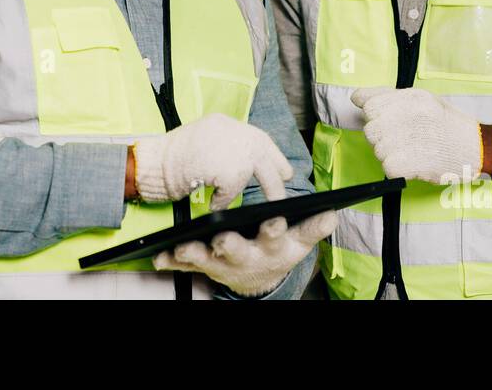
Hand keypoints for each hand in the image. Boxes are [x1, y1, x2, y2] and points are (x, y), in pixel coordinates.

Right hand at [132, 113, 291, 209]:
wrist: (151, 163)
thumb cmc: (168, 159)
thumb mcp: (201, 142)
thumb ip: (222, 147)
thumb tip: (245, 163)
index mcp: (223, 123)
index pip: (256, 136)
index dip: (271, 154)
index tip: (283, 169)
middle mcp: (229, 130)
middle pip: (263, 149)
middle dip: (276, 171)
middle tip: (284, 187)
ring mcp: (229, 146)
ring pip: (256, 169)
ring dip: (262, 187)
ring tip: (261, 202)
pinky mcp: (226, 167)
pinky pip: (233, 188)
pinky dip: (225, 198)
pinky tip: (213, 202)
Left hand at [153, 211, 335, 296]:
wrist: (260, 276)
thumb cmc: (279, 250)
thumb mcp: (299, 242)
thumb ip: (313, 228)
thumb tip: (332, 214)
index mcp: (270, 246)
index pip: (274, 235)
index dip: (274, 229)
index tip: (274, 220)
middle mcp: (245, 255)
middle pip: (237, 250)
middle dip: (229, 244)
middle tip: (223, 237)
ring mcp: (222, 262)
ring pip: (206, 258)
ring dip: (194, 253)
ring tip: (183, 246)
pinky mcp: (204, 265)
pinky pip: (184, 265)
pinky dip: (172, 261)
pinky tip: (159, 257)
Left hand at [351, 87, 482, 183]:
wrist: (476, 147)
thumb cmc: (446, 124)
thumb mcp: (422, 99)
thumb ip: (388, 96)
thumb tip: (356, 97)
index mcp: (409, 98)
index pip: (368, 105)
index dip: (375, 115)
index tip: (387, 120)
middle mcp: (407, 116)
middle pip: (370, 130)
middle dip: (382, 137)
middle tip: (403, 139)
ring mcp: (408, 141)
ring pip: (377, 150)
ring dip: (390, 154)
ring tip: (412, 150)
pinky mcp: (410, 164)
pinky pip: (387, 167)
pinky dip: (397, 169)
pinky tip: (412, 162)